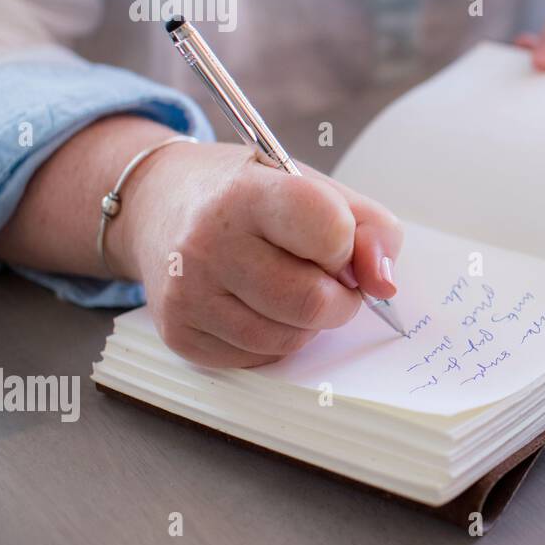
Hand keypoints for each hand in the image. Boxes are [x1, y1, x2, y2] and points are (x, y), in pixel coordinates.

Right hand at [111, 141, 403, 367]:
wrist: (161, 203)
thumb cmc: (250, 194)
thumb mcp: (315, 186)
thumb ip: (370, 229)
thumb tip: (383, 285)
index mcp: (249, 194)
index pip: (329, 232)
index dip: (347, 245)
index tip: (336, 242)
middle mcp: (208, 243)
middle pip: (312, 300)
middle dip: (340, 298)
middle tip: (329, 279)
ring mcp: (188, 293)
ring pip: (288, 339)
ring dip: (308, 322)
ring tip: (289, 286)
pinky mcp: (179, 334)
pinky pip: (258, 358)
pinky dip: (275, 340)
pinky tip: (258, 305)